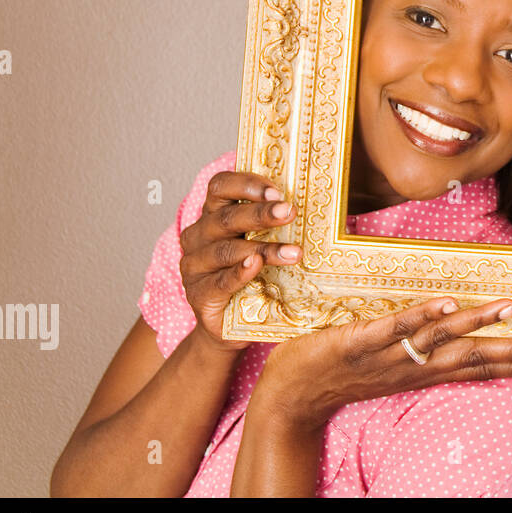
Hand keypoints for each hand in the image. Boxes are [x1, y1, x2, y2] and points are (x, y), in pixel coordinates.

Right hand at [177, 170, 299, 351]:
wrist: (227, 328)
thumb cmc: (250, 278)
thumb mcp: (260, 244)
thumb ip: (274, 225)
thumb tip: (317, 209)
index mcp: (212, 216)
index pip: (220, 187)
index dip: (247, 184)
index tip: (277, 191)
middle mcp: (198, 237)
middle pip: (226, 217)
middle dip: (261, 213)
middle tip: (289, 212)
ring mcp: (194, 267)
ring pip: (227, 249)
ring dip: (263, 248)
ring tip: (293, 252)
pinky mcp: (199, 295)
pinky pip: (220, 281)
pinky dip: (239, 273)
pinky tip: (256, 266)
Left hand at [252, 296, 511, 430]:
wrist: (287, 399)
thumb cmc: (337, 377)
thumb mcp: (386, 370)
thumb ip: (416, 351)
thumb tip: (446, 325)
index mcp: (420, 373)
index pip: (475, 370)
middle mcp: (410, 368)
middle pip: (470, 358)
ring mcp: (386, 356)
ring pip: (438, 338)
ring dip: (474, 323)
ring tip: (508, 308)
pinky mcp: (357, 343)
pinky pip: (393, 328)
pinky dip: (419, 316)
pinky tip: (445, 303)